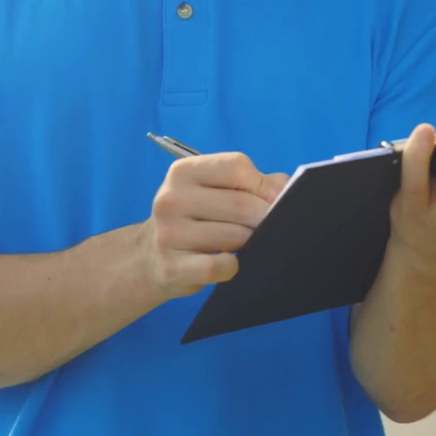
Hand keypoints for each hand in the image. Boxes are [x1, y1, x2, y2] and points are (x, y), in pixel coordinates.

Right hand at [140, 152, 290, 298]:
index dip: (263, 185)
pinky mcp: (172, 268)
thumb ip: (252, 183)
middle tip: (269, 228)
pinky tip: (231, 263)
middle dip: (263, 219)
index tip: (274, 200)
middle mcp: (171, 199)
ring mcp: (169, 234)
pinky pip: (220, 266)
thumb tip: (285, 188)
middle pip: (240, 204)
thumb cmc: (194, 219)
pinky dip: (233, 266)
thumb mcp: (213, 191)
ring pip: (235, 236)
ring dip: (250, 243)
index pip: (237, 167)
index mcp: (183, 171)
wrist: (150, 257)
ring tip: (246, 244)